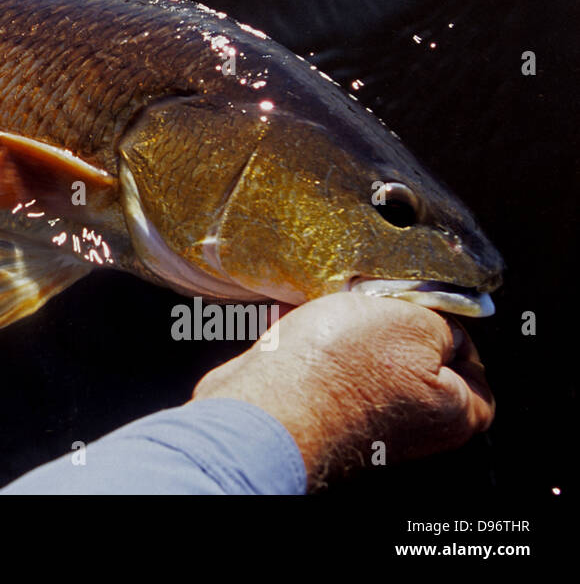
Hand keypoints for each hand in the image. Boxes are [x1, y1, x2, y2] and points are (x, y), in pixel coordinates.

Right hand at [191, 292, 493, 489]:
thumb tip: (439, 325)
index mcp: (454, 414)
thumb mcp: (412, 319)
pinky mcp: (321, 416)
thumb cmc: (338, 371)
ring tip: (328, 316)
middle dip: (391, 328)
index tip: (420, 306)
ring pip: (366, 363)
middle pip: (417, 363)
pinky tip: (297, 329)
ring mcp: (366, 426)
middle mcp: (414, 430)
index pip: (474, 364)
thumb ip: (441, 320)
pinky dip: (314, 348)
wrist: (263, 403)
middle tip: (371, 307)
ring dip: (347, 333)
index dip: (448, 325)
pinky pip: (325, 371)